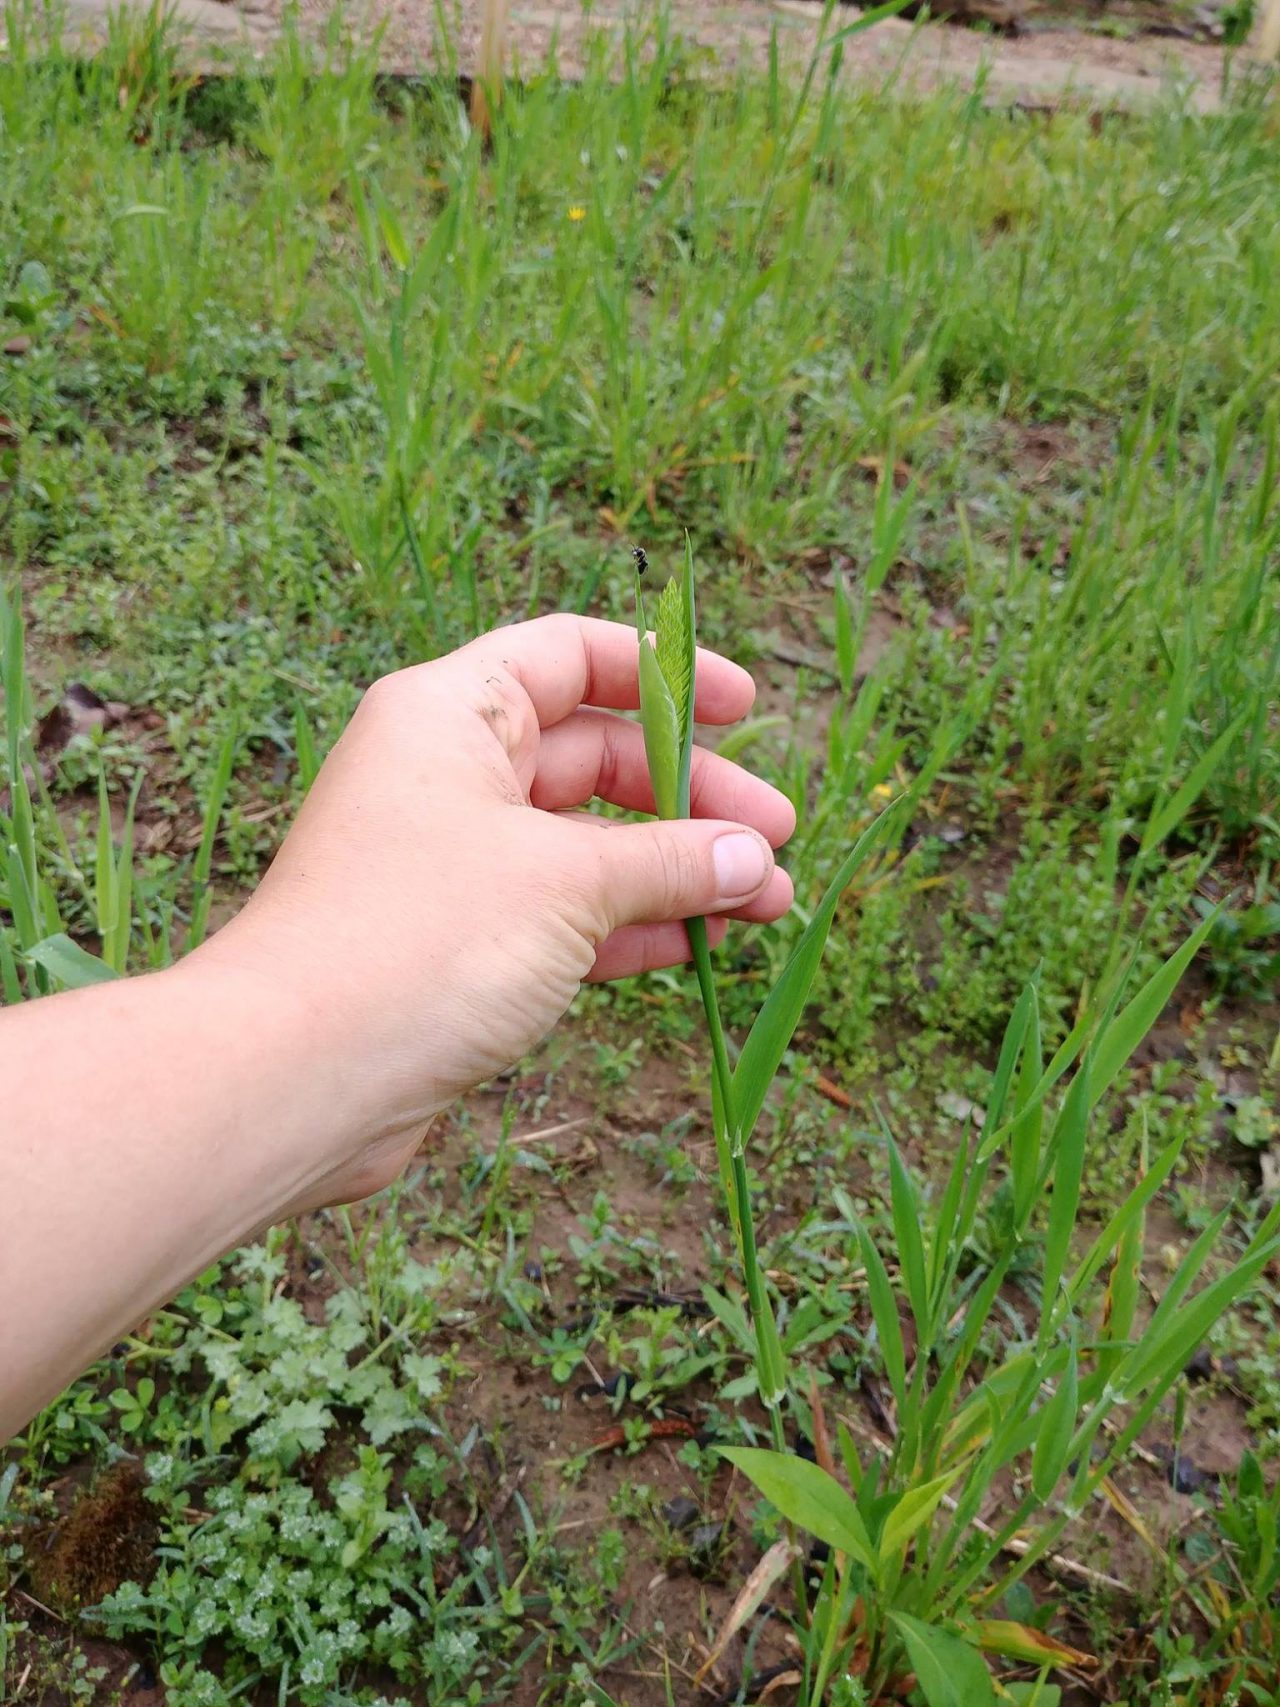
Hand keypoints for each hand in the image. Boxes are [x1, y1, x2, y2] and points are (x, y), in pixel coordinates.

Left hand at [197, 614, 794, 1206]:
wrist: (296, 1076)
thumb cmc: (423, 939)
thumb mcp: (567, 882)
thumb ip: (671, 860)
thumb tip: (756, 858)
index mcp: (451, 713)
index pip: (570, 655)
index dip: (663, 672)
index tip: (745, 709)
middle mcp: (447, 776)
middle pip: (592, 758)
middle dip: (692, 797)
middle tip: (778, 838)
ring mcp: (451, 865)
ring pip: (585, 846)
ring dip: (676, 872)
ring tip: (767, 905)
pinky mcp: (456, 946)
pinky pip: (562, 917)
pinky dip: (629, 927)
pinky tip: (698, 947)